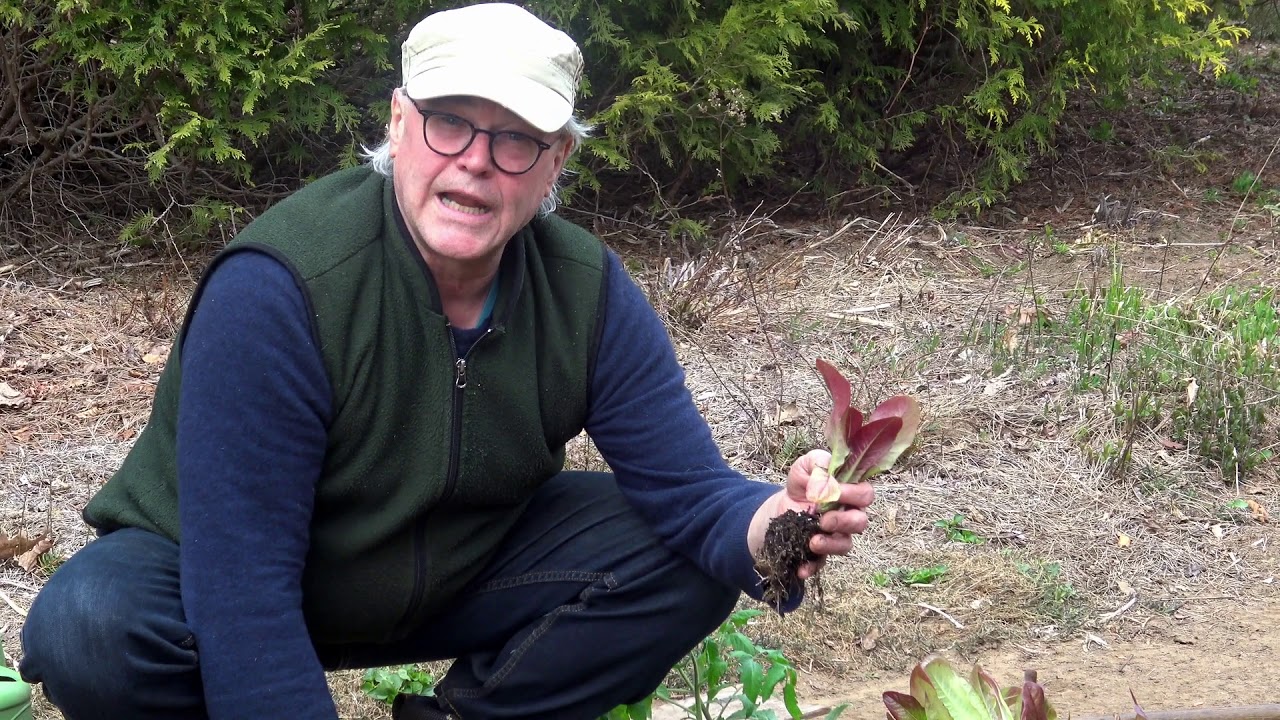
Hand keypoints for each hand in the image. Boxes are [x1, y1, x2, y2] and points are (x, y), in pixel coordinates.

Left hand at [747, 449, 874, 579]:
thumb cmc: (802, 483)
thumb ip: (817, 462)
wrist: (781, 505)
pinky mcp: (820, 553)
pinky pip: (821, 564)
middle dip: (844, 521)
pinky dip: (811, 567)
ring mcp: (836, 536)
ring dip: (830, 544)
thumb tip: (825, 477)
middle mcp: (848, 516)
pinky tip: (801, 568)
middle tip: (824, 519)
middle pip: (861, 522)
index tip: (833, 492)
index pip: (865, 494)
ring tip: (813, 541)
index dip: (853, 494)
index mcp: (850, 493)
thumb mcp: (805, 466)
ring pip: (845, 545)